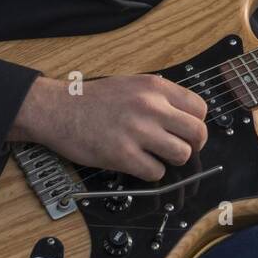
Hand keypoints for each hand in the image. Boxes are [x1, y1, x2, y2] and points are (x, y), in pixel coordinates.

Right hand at [9, 74, 207, 181]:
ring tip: (156, 156)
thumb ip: (159, 98)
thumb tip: (184, 119)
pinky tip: (138, 164)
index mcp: (155, 87)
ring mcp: (138, 131)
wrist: (58, 109)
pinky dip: (151, 173)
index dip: (196, 123)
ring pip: (181, 155)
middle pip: (197, 133)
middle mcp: (150, 106)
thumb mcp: (132, 84)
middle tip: (178, 149)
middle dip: (192, 146)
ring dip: (172, 160)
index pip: (200, 108)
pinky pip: (156, 172)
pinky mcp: (123, 155)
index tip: (186, 131)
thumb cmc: (92, 99)